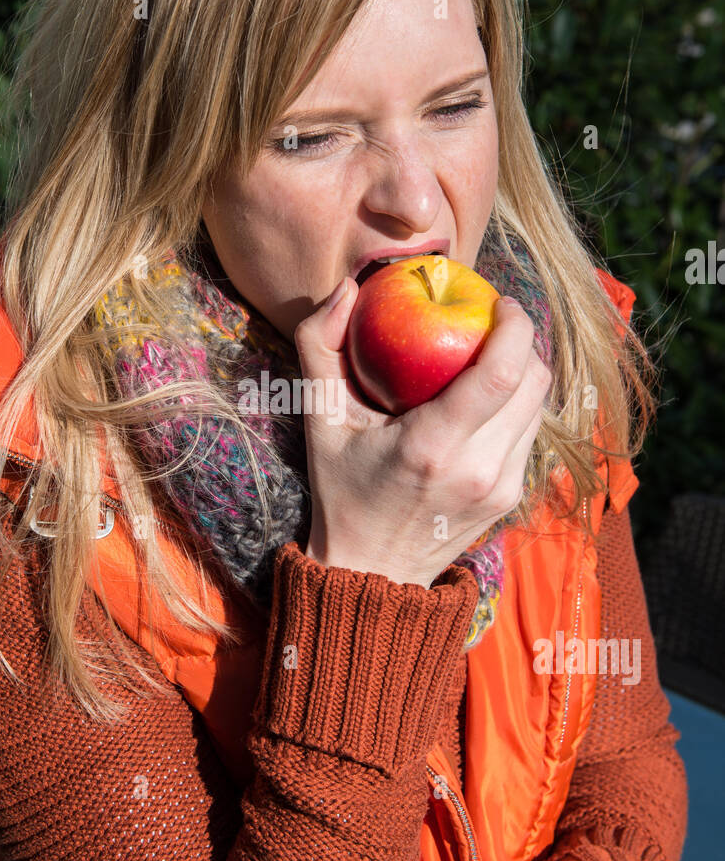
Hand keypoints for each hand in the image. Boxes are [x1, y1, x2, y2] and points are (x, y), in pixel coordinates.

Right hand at [294, 277, 551, 587]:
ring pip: (540, 406)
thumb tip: (348, 288)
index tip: (501, 302)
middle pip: (533, 383)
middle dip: (524, 340)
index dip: (514, 326)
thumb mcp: (319, 420)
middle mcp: (477, 469)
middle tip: (495, 320)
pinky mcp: (511, 497)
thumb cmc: (340, 489)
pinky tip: (491, 396)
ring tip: (493, 354)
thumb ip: (319, 346)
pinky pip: (530, 432)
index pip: (500, 373)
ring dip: (524, 371)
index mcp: (430, 447)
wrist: (371, 572)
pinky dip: (518, 405)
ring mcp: (501, 487)